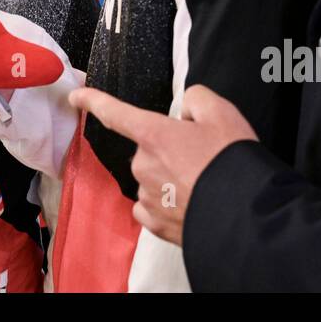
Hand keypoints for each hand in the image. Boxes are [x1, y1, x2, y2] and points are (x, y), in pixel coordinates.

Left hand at [70, 84, 255, 245]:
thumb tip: (185, 114)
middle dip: (169, 151)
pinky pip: (151, 207)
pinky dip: (165, 204)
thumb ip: (196, 100)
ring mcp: (147, 196)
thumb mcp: (221, 112)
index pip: (115, 113)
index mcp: (153, 134)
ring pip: (152, 179)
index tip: (75, 96)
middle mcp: (143, 165)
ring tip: (203, 183)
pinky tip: (188, 203)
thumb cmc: (231, 160)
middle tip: (202, 158)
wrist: (245, 214)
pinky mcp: (156, 224)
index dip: (93, 101)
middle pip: (149, 150)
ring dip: (171, 179)